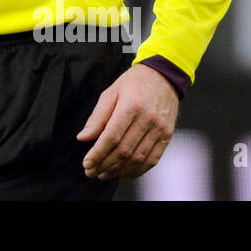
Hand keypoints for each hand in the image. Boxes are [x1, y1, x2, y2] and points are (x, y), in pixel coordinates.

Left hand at [76, 62, 178, 179]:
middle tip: (92, 172)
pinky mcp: (167, 136)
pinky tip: (124, 174)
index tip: (87, 163)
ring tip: (105, 174)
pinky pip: (153, 159)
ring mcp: (160, 129)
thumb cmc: (133, 84)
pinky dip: (138, 170)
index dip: (98, 153)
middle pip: (124, 150)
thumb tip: (83, 138)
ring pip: (138, 158)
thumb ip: (97, 117)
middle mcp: (147, 119)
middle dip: (105, 165)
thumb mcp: (110, 93)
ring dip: (119, 170)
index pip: (112, 137)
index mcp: (131, 106)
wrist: (163, 77)